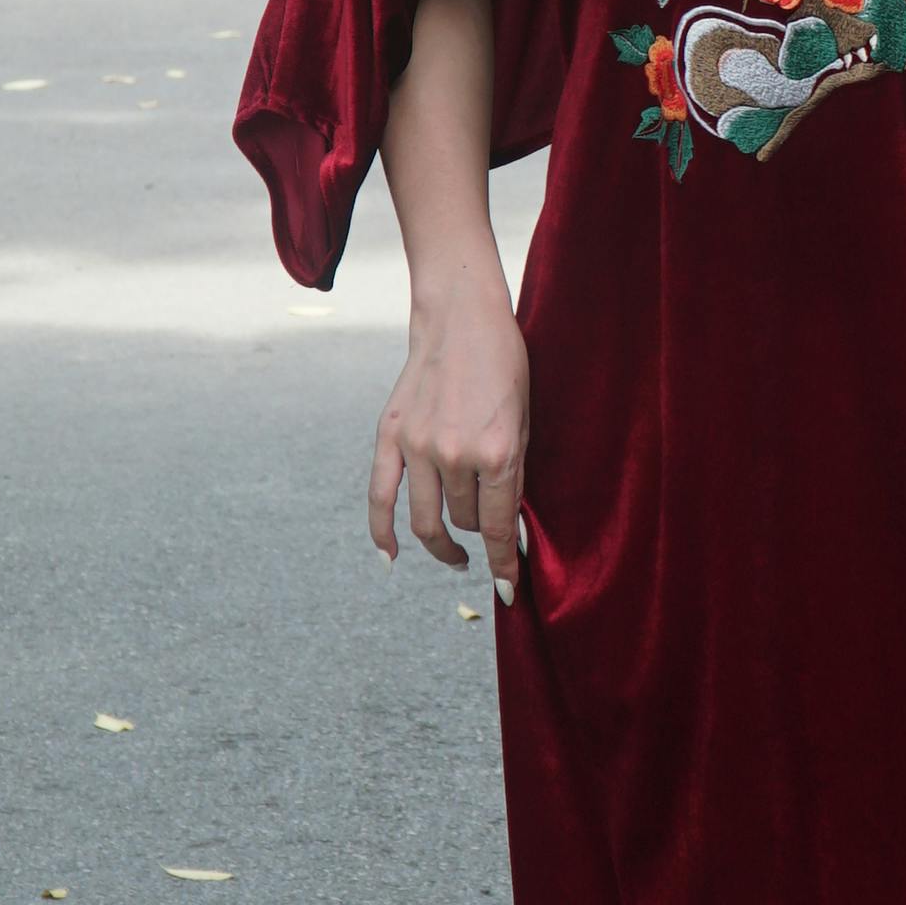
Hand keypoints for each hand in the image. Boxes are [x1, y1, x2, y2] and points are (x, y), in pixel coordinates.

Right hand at [369, 297, 529, 598]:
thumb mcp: (524, 423)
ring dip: (442, 544)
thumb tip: (508, 531)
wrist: (461, 319)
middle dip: (478, 535)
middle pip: (464, 520)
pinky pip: (380, 498)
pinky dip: (383, 534)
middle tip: (487, 543)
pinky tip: (391, 557)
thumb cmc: (505, 367)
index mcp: (498, 452)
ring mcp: (418, 447)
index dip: (503, 562)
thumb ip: (514, 477)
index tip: (509, 585)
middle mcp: (455, 454)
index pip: (497, 527)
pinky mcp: (390, 436)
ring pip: (427, 519)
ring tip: (454, 556)